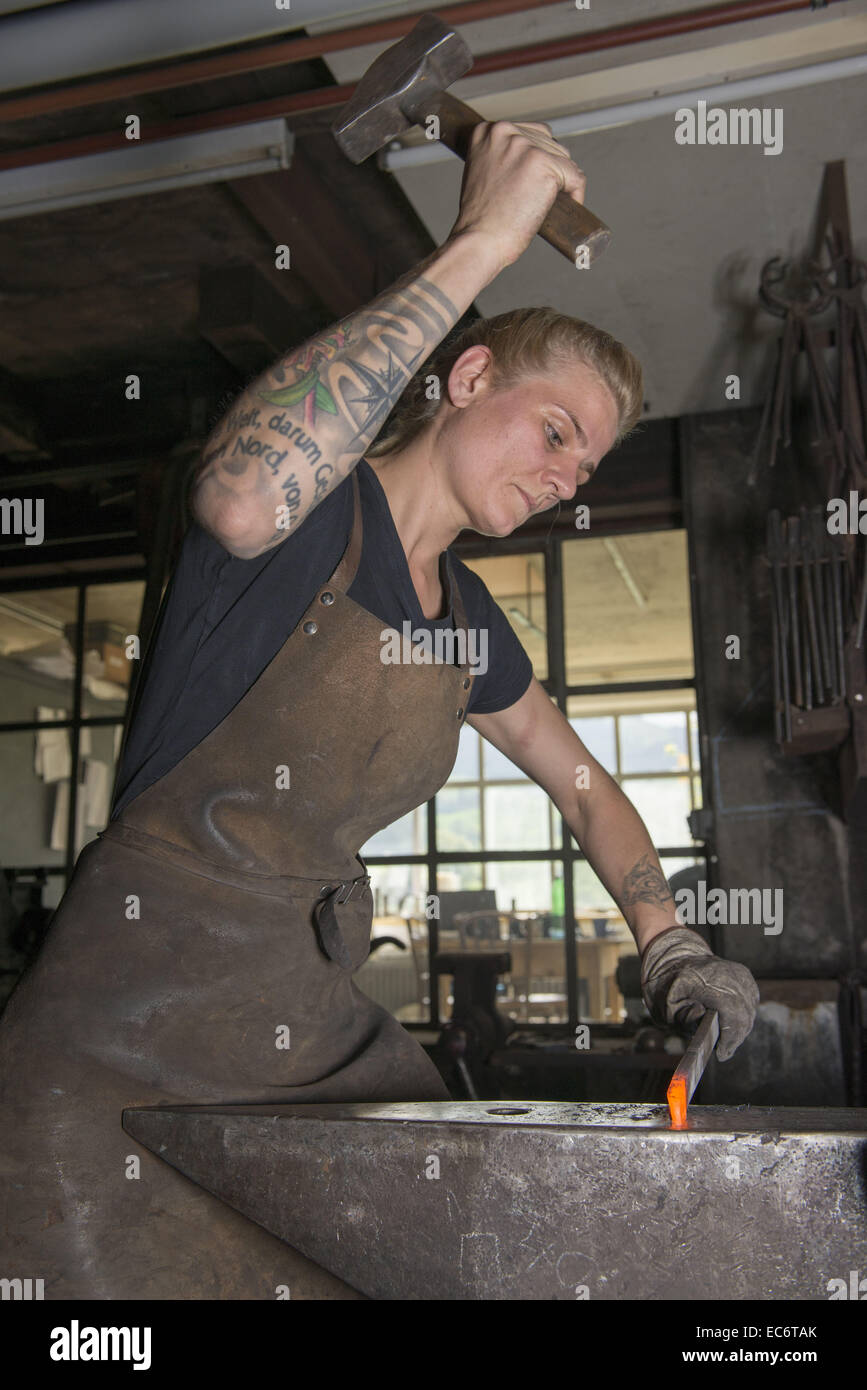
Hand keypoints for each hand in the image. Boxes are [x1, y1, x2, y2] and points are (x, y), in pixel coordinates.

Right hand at [448, 120, 586, 271]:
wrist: (480, 240)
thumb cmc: (481, 218)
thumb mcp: (484, 173)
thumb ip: (504, 156)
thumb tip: (530, 159)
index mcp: (489, 131)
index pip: (532, 133)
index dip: (539, 158)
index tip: (535, 180)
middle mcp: (507, 132)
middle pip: (550, 143)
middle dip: (551, 170)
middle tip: (539, 197)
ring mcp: (526, 147)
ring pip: (564, 159)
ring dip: (562, 182)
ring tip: (545, 204)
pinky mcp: (545, 165)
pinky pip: (576, 177)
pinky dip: (576, 194)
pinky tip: (567, 208)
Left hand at [640, 927, 759, 1061]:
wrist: (674, 956)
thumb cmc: (667, 983)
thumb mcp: (666, 1004)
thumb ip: (684, 1018)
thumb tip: (704, 1024)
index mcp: (708, 981)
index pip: (732, 1016)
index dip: (729, 1039)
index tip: (721, 1054)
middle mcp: (728, 975)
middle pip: (743, 1015)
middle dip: (735, 1037)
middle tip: (723, 1051)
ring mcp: (739, 973)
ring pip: (749, 1009)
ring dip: (740, 1027)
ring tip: (727, 1041)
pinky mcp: (744, 974)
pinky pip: (750, 1000)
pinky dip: (744, 1014)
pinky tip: (732, 1024)